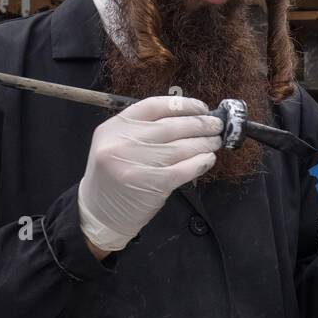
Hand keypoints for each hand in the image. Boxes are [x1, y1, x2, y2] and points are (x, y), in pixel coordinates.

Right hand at [78, 96, 222, 252]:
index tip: (202, 107)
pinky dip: (200, 162)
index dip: (183, 105)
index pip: (155, 106)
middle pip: (171, 126)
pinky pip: (184, 169)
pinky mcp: (152, 184)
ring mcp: (136, 163)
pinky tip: (208, 159)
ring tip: (215, 141)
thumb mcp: (118, 144)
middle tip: (216, 125)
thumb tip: (189, 117)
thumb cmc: (115, 175)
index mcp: (115, 127)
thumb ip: (145, 129)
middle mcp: (122, 142)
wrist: (100, 213)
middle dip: (200, 124)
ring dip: (204, 143)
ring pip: (181, 147)